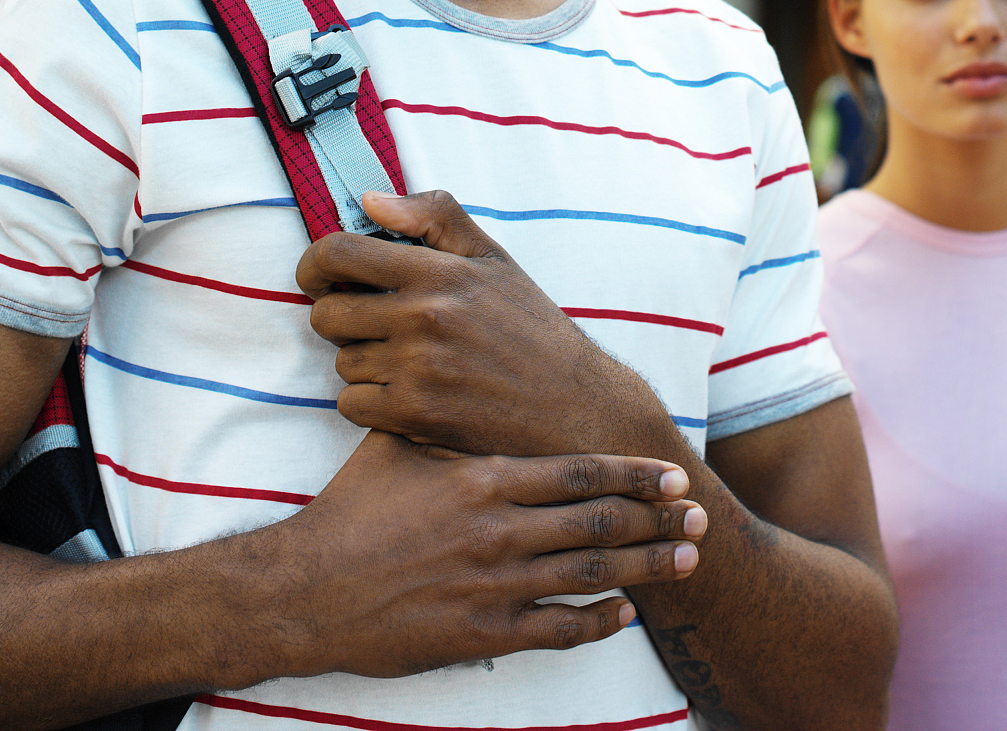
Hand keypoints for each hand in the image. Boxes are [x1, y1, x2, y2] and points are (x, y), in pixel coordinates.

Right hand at [256, 430, 704, 679]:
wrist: (308, 586)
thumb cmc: (351, 510)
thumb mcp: (399, 444)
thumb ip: (444, 417)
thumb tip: (464, 372)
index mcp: (485, 478)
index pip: (578, 472)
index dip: (632, 474)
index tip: (671, 474)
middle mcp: (500, 529)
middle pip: (597, 522)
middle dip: (655, 519)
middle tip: (699, 517)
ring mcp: (494, 585)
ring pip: (588, 573)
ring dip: (643, 567)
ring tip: (685, 561)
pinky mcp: (481, 633)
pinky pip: (556, 628)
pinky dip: (597, 621)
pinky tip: (624, 615)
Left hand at [298, 190, 665, 457]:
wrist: (572, 405)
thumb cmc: (528, 327)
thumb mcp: (491, 258)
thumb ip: (432, 217)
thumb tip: (368, 201)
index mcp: (438, 272)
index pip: (338, 253)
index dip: (315, 263)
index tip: (321, 275)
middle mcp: (423, 318)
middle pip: (327, 313)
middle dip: (340, 315)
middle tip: (371, 322)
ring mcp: (416, 371)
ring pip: (341, 362)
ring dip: (362, 361)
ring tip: (405, 359)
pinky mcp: (415, 417)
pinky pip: (351, 404)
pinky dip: (369, 401)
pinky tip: (404, 392)